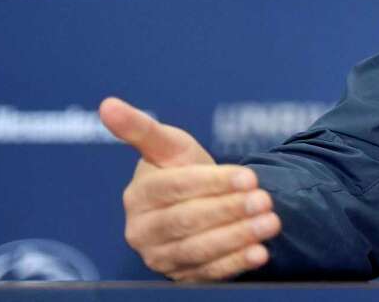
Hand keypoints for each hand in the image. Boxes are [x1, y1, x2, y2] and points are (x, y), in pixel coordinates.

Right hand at [99, 97, 281, 281]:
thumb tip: (107, 104)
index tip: (249, 175)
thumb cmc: (181, 168)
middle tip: (265, 200)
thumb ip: (141, 128)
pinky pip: (208, 273)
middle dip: (229, 210)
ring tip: (270, 223)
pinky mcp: (181, 276)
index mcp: (139, 195)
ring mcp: (160, 256)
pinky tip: (260, 253)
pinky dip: (235, 263)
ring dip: (238, 237)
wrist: (195, 202)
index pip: (175, 188)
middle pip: (187, 221)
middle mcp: (143, 230)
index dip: (212, 183)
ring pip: (199, 249)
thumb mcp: (169, 146)